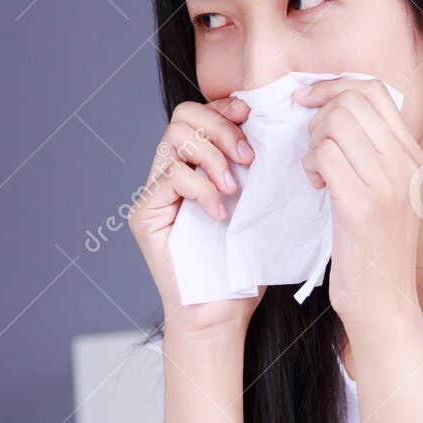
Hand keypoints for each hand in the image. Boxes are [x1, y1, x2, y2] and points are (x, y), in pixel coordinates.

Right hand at [128, 94, 264, 330]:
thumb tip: (277, 126)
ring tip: (232, 189)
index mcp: (198, 166)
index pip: (200, 114)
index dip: (224, 108)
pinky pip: (170, 176)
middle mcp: (171, 174)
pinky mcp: (145, 214)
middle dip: (220, 128)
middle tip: (247, 158)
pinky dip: (200, 188)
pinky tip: (219, 213)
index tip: (252, 117)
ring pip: (173, 139)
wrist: (222, 313)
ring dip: (211, 156)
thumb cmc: (243, 266)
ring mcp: (155, 193)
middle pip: (182, 116)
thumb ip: (258, 168)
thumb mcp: (259, 207)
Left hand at [295, 75, 422, 333]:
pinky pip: (324, 154)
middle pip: (353, 100)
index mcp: (412, 156)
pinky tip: (316, 186)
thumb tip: (334, 112)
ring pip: (336, 123)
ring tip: (317, 170)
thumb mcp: (385, 193)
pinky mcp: (360, 205)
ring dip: (313, 140)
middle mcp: (405, 164)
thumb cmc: (374, 250)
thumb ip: (371, 153)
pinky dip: (310, 164)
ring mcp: (386, 183)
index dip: (335, 86)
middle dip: (319, 114)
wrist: (384, 303)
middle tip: (312, 145)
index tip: (309, 101)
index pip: (375, 91)